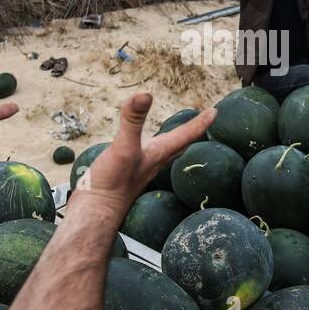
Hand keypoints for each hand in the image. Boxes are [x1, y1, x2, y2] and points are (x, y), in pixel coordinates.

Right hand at [75, 94, 214, 217]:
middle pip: (179, 145)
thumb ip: (132, 121)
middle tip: (204, 120)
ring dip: (174, 141)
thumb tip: (145, 94)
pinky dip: (151, 149)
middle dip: (192, 132)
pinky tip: (143, 151)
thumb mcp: (123, 147)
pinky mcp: (125, 176)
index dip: (200, 123)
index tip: (214, 111)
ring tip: (180, 133)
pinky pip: (146, 158)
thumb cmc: (111, 185)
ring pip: (164, 153)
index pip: (185, 136)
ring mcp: (139, 170)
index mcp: (157, 155)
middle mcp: (152, 163)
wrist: (93, 215)